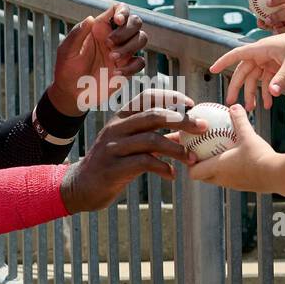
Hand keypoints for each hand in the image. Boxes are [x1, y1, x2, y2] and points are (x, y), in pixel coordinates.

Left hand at [49, 2, 148, 114]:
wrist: (72, 94)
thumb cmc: (66, 69)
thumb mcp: (66, 50)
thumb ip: (77, 33)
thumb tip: (91, 19)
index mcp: (99, 28)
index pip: (118, 9)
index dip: (123, 11)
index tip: (118, 21)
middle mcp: (113, 37)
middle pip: (135, 22)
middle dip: (126, 31)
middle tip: (109, 44)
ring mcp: (122, 52)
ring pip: (141, 39)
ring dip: (130, 47)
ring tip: (112, 58)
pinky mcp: (127, 68)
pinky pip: (140, 62)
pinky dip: (132, 67)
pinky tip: (116, 73)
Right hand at [60, 88, 206, 213]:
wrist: (81, 186)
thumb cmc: (112, 164)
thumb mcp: (131, 146)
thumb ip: (154, 137)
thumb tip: (184, 132)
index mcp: (121, 117)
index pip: (148, 97)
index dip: (171, 97)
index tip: (191, 104)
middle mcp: (116, 127)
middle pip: (154, 115)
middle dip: (182, 120)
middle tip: (202, 127)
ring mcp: (113, 147)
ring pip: (151, 140)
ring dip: (177, 149)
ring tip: (191, 159)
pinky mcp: (113, 167)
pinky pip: (144, 163)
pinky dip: (163, 168)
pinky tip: (172, 175)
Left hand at [187, 105, 279, 190]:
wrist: (277, 175)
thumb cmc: (259, 156)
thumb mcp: (248, 134)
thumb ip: (239, 120)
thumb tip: (234, 106)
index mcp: (217, 168)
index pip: (193, 173)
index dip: (189, 164)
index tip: (192, 152)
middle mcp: (222, 180)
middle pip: (203, 177)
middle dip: (200, 166)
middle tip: (202, 151)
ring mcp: (233, 185)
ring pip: (217, 179)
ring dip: (214, 169)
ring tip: (219, 154)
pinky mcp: (244, 186)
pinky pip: (231, 179)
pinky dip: (230, 171)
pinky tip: (239, 159)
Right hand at [209, 30, 284, 109]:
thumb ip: (282, 78)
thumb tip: (272, 93)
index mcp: (262, 47)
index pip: (237, 54)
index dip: (224, 61)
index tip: (212, 69)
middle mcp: (263, 53)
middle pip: (245, 71)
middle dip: (238, 87)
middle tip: (231, 102)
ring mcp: (270, 60)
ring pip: (256, 78)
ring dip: (253, 93)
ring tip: (252, 108)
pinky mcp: (278, 66)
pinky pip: (267, 80)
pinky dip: (267, 92)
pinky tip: (269, 103)